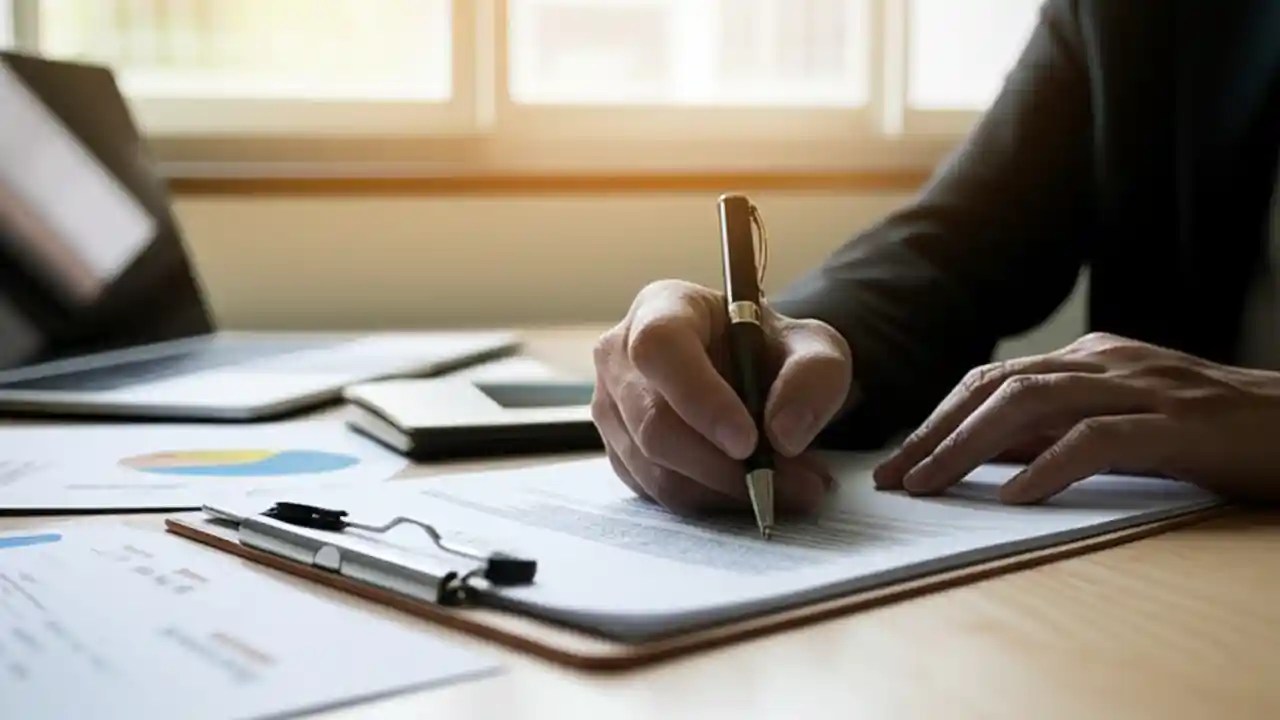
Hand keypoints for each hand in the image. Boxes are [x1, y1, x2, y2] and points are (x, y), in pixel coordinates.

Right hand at [592, 280, 852, 515]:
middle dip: (723, 466)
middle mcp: (621, 355)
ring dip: (726, 490)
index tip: (748, 441)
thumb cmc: (772, 352)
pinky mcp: (620, 453)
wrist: (753, 375)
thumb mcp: (815, 348)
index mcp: (663, 308)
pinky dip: (711, 501)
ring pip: (656, 469)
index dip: (698, 397)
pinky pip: (658, 493)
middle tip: (789, 484)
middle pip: (653, 423)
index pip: (660, 348)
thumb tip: (783, 436)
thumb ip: (813, 378)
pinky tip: (750, 489)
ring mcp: (612, 408)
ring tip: (786, 488)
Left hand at [874, 332, 1279, 503]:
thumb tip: (985, 457)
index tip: (897, 461)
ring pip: (1033, 404)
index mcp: (1090, 359)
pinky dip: (1050, 465)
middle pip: (998, 387)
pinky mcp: (1177, 424)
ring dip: (971, 446)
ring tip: (931, 484)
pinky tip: (1015, 496)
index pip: (993, 380)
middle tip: (895, 477)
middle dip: (937, 432)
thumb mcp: (1123, 423)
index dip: (939, 419)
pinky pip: (1099, 439)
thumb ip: (1060, 430)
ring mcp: (1142, 388)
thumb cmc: (1211, 432)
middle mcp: (1106, 363)